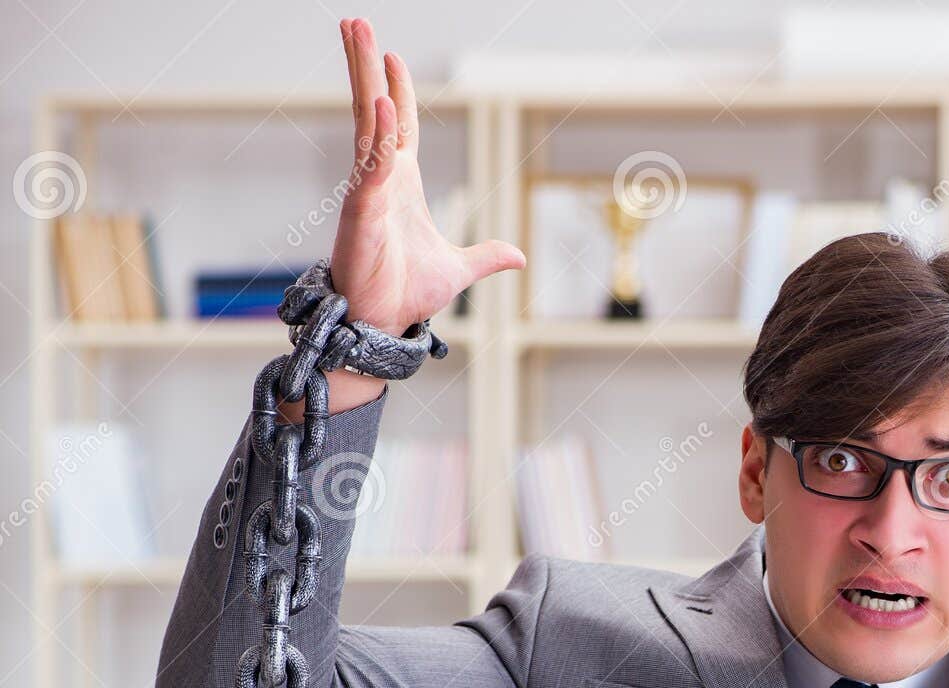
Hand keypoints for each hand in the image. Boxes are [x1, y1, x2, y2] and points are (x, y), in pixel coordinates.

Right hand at [330, 17, 522, 335]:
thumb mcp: (458, 269)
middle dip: (366, 64)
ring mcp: (367, 191)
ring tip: (357, 35)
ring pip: (366, 123)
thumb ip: (486, 257)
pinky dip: (378, 137)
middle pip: (374, 108)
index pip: (399, 125)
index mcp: (401, 183)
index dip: (397, 88)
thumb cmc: (407, 292)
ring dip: (363, 78)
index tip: (393, 54)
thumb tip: (518, 257)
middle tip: (356, 22)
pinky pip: (371, 167)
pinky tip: (382, 105)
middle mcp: (380, 178)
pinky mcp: (361, 211)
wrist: (383, 323)